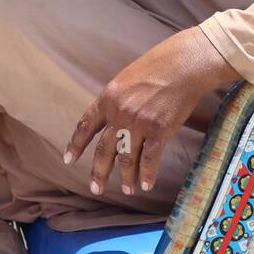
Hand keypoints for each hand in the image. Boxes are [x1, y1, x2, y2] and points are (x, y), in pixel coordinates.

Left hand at [64, 27, 238, 196]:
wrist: (184, 64)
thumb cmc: (159, 67)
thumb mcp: (127, 79)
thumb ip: (116, 101)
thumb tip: (110, 123)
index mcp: (108, 97)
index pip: (86, 125)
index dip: (76, 145)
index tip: (69, 160)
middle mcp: (119, 112)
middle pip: (103, 150)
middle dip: (99, 172)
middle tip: (96, 189)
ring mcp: (138, 122)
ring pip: (126, 159)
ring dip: (126, 178)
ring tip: (127, 190)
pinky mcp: (159, 130)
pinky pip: (149, 159)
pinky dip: (147, 175)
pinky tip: (146, 185)